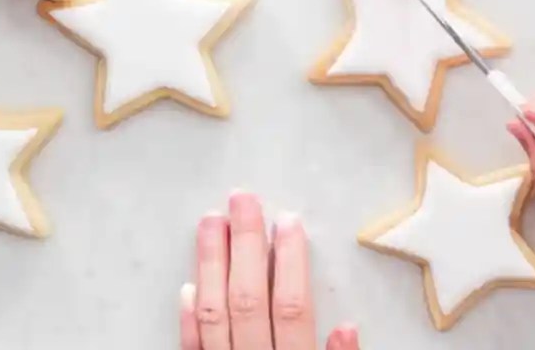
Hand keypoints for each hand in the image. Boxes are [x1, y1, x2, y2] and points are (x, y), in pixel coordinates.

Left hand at [179, 192, 359, 349]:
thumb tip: (347, 327)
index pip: (292, 306)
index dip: (291, 260)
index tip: (288, 221)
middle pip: (248, 299)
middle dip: (245, 244)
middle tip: (241, 200)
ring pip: (214, 315)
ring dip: (211, 265)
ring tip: (211, 221)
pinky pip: (191, 349)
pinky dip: (188, 319)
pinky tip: (187, 286)